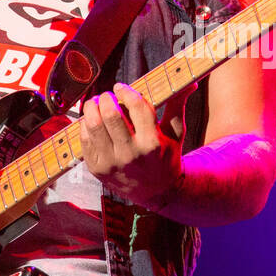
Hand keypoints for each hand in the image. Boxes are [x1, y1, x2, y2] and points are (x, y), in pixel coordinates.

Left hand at [80, 82, 196, 208]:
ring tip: (96, 105)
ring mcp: (111, 162)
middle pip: (111, 113)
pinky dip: (85, 124)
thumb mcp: (175, 133)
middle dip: (106, 97)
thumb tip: (191, 83)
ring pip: (93, 124)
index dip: (126, 91)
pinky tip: (92, 121)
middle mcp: (131, 153)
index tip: (121, 87)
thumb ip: (178, 104)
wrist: (155, 192)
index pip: (136, 106)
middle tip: (107, 96)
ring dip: (91, 107)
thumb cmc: (165, 158)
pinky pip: (84, 139)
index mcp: (152, 142)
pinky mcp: (97, 168)